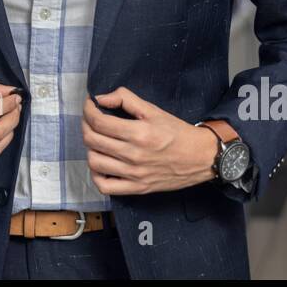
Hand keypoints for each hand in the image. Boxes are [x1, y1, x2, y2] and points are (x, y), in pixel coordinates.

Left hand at [82, 87, 219, 194]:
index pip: (99, 121)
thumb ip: (126, 99)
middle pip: (92, 140)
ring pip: (94, 162)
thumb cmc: (177, 132)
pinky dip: (96, 175)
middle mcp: (134, 154)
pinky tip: (102, 163)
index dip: (88, 110)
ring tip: (97, 140)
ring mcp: (134, 174)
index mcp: (139, 132)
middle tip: (91, 119)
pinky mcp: (137, 188)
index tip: (90, 104)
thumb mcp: (153, 110)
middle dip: (86, 125)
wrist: (200, 157)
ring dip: (90, 148)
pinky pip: (105, 186)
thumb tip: (101, 98)